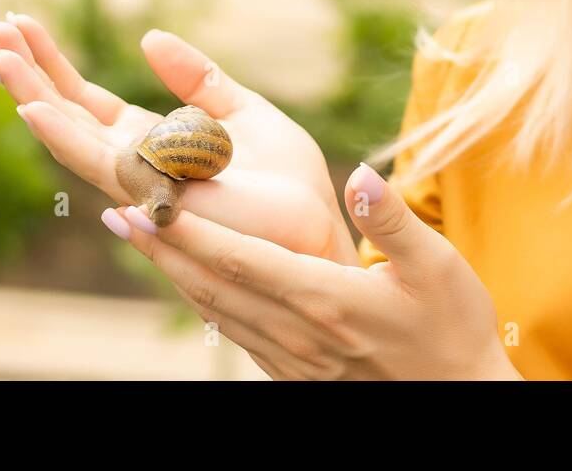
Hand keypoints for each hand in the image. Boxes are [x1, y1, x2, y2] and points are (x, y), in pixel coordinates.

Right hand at [0, 13, 358, 264]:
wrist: (314, 228)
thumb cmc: (288, 182)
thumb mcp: (243, 109)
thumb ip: (197, 78)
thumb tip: (148, 37)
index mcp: (152, 140)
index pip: (86, 98)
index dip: (51, 62)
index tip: (18, 23)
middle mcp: (134, 162)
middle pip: (65, 112)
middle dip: (26, 72)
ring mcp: (137, 180)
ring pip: (69, 135)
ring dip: (31, 96)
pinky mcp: (151, 195)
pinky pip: (99, 162)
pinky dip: (63, 135)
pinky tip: (33, 108)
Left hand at [102, 160, 521, 379]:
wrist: (456, 395)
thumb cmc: (451, 326)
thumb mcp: (438, 267)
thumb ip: (392, 222)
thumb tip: (360, 176)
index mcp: (326, 299)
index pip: (241, 259)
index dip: (188, 231)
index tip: (147, 202)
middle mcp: (297, 331)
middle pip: (211, 283)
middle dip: (159, 247)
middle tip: (114, 209)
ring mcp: (291, 356)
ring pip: (214, 308)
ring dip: (170, 270)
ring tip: (135, 235)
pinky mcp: (292, 368)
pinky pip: (232, 328)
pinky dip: (199, 296)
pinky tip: (186, 275)